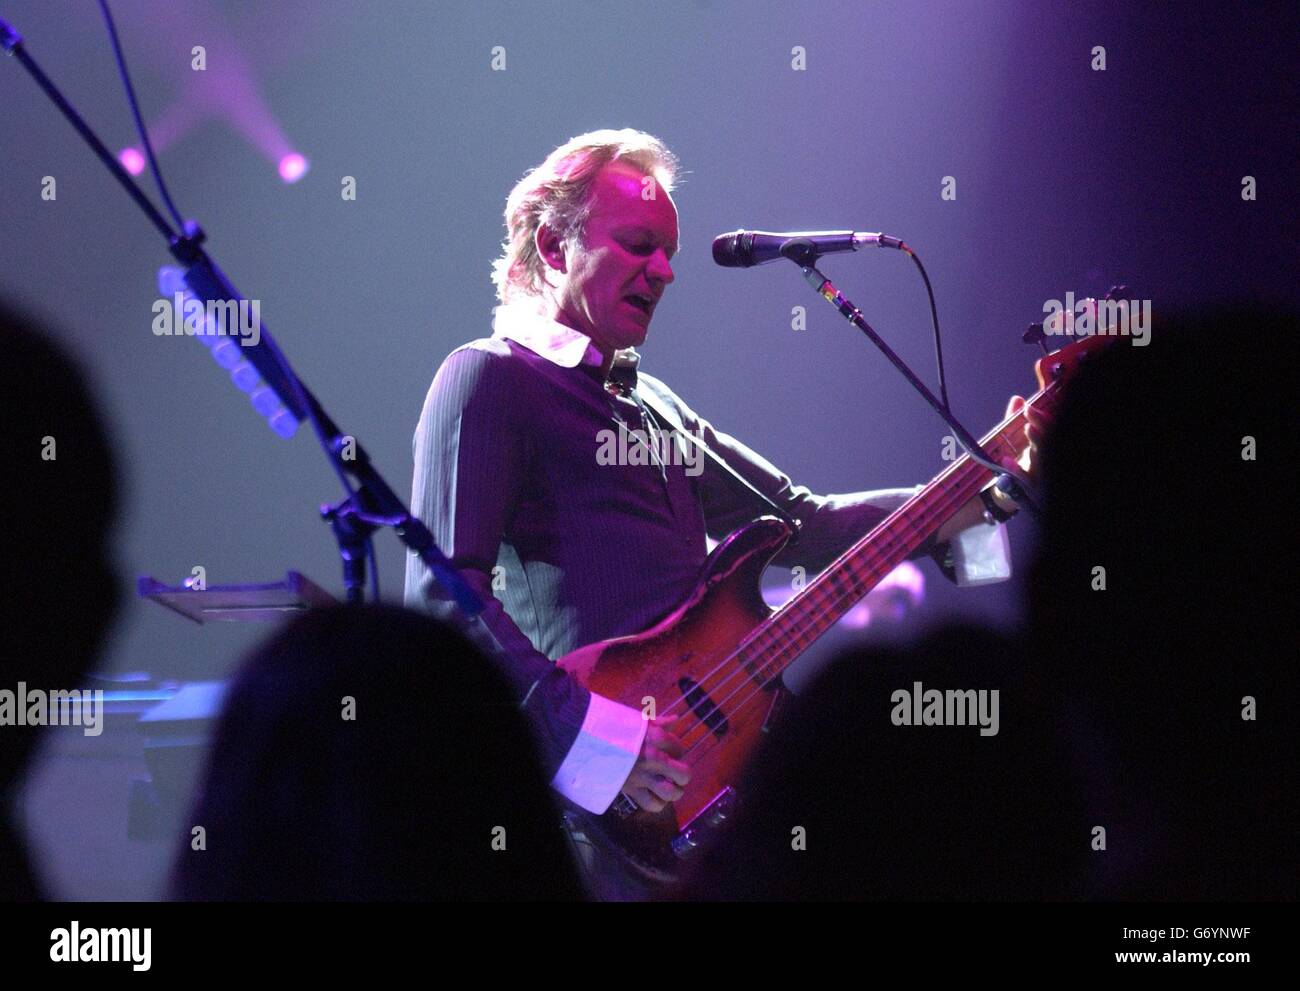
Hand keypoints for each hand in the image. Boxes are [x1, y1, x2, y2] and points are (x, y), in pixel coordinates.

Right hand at [620, 717, 690, 812]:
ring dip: (674, 792)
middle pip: (684, 774)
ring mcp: (643, 776)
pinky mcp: (632, 790)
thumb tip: (676, 719)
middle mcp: (654, 758)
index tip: (670, 753)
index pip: (680, 749)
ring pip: (671, 792)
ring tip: (670, 788)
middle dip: (683, 776)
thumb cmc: (616, 729)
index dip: (677, 752)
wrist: (590, 742)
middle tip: (677, 775)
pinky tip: (655, 796)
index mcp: (656, 738)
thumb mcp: (638, 721)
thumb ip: (659, 722)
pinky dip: (657, 803)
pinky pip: (652, 804)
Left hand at [993, 395, 1051, 512]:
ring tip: (1027, 428)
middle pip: (1048, 441)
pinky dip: (1015, 470)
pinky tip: (1005, 460)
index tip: (1029, 407)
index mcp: (1042, 448)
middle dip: (1041, 425)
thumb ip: (1012, 421)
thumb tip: (1017, 399)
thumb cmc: (1012, 465)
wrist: (1004, 494)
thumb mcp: (1010, 441)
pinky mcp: (1027, 490)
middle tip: (1030, 412)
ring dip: (1036, 442)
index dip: (1041, 418)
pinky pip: (1024, 480)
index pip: (1048, 430)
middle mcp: (1044, 461)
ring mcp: (1038, 476)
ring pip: (1041, 458)